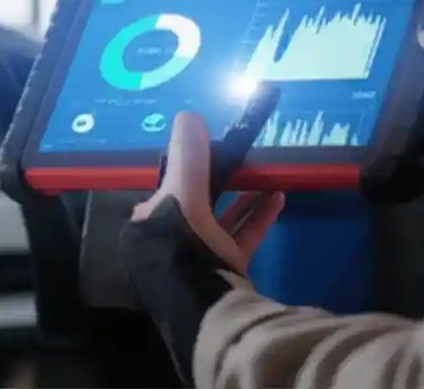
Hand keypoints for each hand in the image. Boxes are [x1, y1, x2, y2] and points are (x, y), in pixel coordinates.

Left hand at [119, 111, 285, 384]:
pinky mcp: (223, 272)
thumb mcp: (184, 196)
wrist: (207, 309)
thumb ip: (189, 157)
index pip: (164, 190)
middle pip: (194, 204)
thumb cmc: (184, 247)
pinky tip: (277, 197)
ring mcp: (196, 260)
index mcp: (146, 227)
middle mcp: (166, 244)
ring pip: (220, 220)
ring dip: (243, 196)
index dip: (186, 169)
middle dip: (219, 181)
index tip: (208, 149)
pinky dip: (257, 217)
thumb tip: (189, 115)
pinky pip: (241, 238)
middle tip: (239, 158)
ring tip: (264, 174)